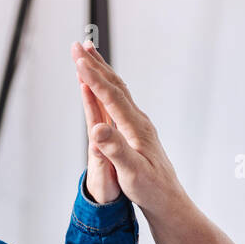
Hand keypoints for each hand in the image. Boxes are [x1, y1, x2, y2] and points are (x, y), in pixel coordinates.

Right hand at [69, 40, 183, 215]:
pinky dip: (106, 86)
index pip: (111, 96)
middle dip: (95, 64)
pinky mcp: (136, 129)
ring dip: (101, 70)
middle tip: (77, 45)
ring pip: (118, 89)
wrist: (167, 198)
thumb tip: (97, 129)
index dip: (94, 77)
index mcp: (135, 128)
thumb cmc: (150, 189)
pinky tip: (102, 84)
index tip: (78, 60)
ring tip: (87, 54)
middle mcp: (138, 120)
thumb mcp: (131, 172)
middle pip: (115, 85)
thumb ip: (114, 149)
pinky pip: (119, 100)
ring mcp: (138, 123)